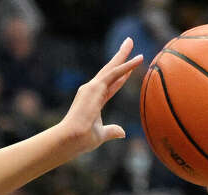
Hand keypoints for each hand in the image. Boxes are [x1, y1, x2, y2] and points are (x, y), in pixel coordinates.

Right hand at [56, 37, 142, 154]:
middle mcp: (91, 90)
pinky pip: (114, 74)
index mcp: (93, 101)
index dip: (121, 76)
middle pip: (110, 70)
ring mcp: (92, 88)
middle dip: (120, 57)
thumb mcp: (100, 135)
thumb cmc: (80, 140)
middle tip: (128, 43)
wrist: (69, 139)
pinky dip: (126, 66)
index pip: (111, 85)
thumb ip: (111, 131)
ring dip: (122, 54)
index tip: (129, 68)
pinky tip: (138, 59)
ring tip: (130, 41)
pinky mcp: (94, 88)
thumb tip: (122, 133)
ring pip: (111, 67)